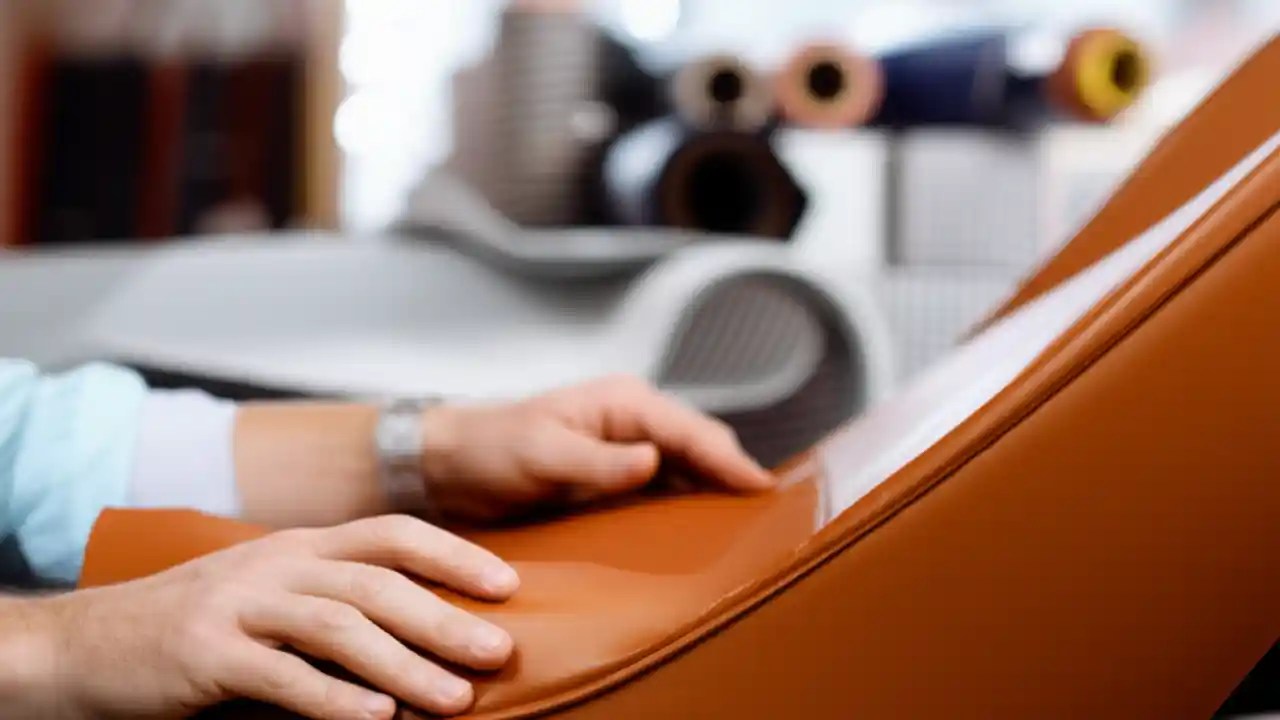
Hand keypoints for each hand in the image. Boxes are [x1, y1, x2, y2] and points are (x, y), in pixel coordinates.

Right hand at [17, 515, 517, 719]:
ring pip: (338, 627)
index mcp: (299, 546)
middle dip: (444, 617)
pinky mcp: (204, 654)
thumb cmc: (199, 623)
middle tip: (499, 651)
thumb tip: (425, 630)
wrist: (88, 643)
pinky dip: (333, 699)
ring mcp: (237, 605)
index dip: (453, 554)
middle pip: (376, 583)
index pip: (391, 533)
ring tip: (455, 700)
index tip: (507, 583)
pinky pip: (280, 677)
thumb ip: (334, 600)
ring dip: (405, 665)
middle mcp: (275, 564)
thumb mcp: (272, 593)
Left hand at [421, 375, 774, 521]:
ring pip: (690, 470)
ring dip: (715, 494)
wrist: (449, 464)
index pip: (693, 430)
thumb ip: (597, 460)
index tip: (764, 491)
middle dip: (734, 475)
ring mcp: (627, 450)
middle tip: (771, 519)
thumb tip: (655, 461)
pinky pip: (666, 490)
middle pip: (702, 446)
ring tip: (750, 532)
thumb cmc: (490, 450)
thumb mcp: (541, 455)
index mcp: (624, 402)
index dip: (731, 460)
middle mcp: (633, 421)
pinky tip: (703, 537)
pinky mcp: (616, 478)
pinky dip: (689, 508)